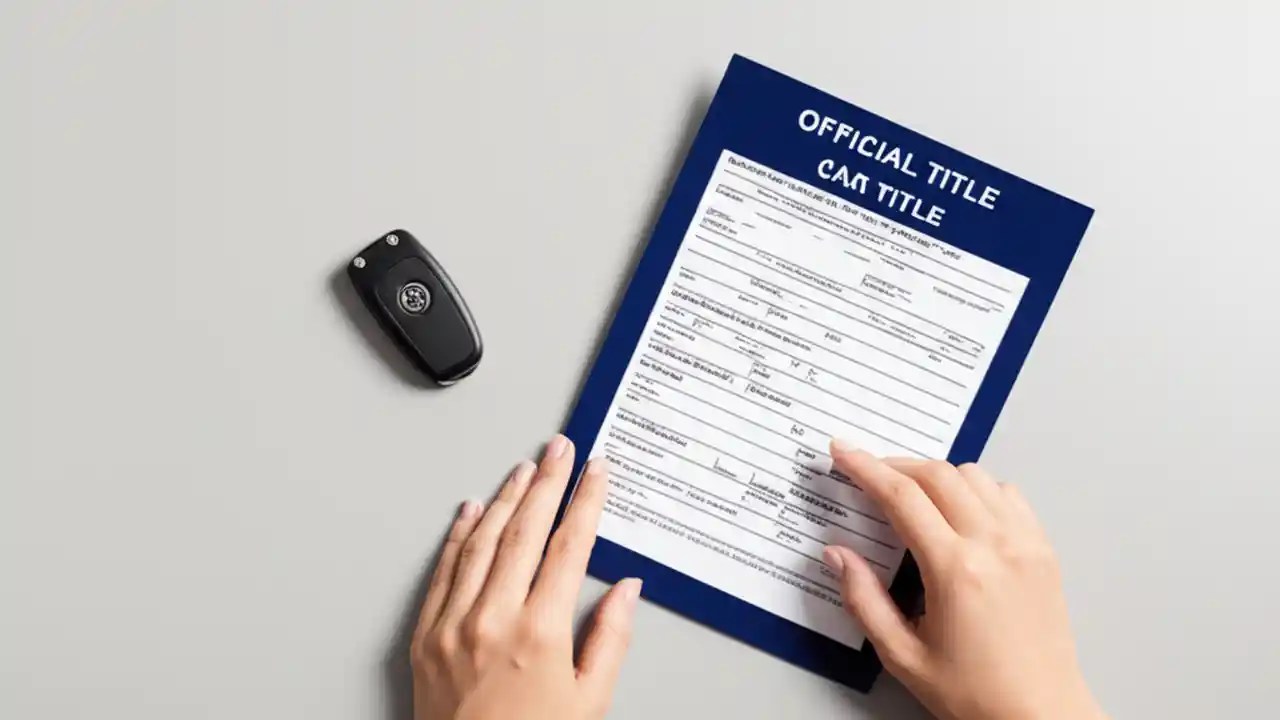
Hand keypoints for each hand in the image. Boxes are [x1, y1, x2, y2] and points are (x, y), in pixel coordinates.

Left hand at [410, 435, 640, 719]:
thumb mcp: (589, 702)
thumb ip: (610, 639)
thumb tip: (626, 590)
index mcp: (539, 633)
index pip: (569, 546)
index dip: (586, 501)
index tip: (597, 472)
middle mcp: (491, 620)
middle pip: (524, 531)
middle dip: (548, 482)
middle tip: (561, 448)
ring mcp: (452, 625)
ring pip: (481, 542)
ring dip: (505, 498)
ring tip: (524, 469)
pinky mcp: (425, 636)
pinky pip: (443, 570)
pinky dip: (459, 535)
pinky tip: (471, 511)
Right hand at [825, 440, 1103, 719]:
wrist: (1041, 715)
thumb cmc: (978, 694)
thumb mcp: (903, 655)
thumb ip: (864, 599)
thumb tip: (837, 555)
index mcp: (956, 571)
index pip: (902, 497)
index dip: (866, 468)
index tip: (844, 452)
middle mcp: (995, 547)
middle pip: (938, 475)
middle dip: (896, 465)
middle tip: (869, 471)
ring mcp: (1025, 544)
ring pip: (975, 476)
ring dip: (938, 475)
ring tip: (912, 493)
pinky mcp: (1043, 551)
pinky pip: (1008, 495)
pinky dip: (978, 489)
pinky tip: (960, 509)